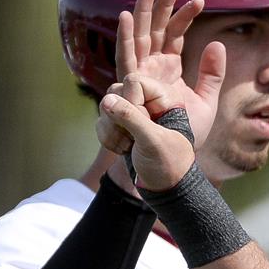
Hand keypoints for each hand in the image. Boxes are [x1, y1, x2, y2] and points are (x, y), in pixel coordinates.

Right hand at [98, 69, 208, 191]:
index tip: (142, 123)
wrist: (165, 187)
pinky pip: (101, 121)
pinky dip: (107, 137)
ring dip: (112, 130)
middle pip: (116, 90)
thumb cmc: (167, 164)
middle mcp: (148, 100)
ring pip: (105, 105)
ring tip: (129, 146)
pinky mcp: (121, 124)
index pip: (133, 81)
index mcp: (164, 97)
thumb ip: (130, 118)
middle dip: (119, 118)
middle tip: (134, 138)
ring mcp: (134, 112)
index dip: (131, 102)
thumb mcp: (152, 141)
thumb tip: (107, 100)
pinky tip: (123, 150)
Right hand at [118, 0, 224, 140]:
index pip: (176, 34)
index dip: (186, 16)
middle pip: (156, 29)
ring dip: (144, 12)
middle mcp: (151, 67)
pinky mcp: (130, 86)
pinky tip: (128, 16)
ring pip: (141, 36)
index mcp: (167, 68)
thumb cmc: (183, 133)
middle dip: (162, 4)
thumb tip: (217, 44)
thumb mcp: (206, 102)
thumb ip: (211, 73)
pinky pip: (126, 58)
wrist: (169, 159)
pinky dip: (127, 37)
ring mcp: (139, 74)